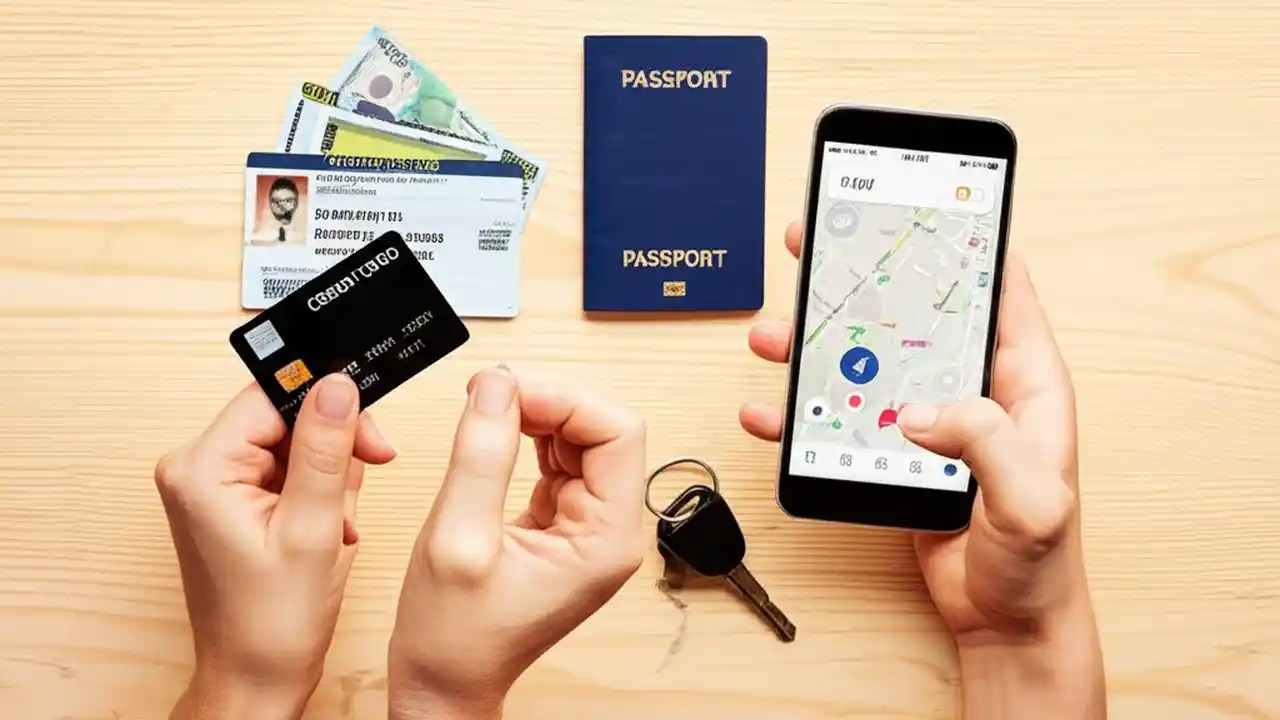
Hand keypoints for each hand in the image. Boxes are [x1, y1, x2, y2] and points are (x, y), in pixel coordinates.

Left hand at [155, 375, 395, 719]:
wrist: (256, 678)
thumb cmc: (272, 624)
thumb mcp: (313, 528)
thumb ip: (327, 450)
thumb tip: (338, 385)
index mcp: (201, 468)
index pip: (274, 397)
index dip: (330, 410)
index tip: (368, 438)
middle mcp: (196, 469)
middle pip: (286, 418)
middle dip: (332, 455)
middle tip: (348, 501)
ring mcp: (212, 485)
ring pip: (295, 444)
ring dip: (328, 480)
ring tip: (332, 528)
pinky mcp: (230, 499)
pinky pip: (288, 469)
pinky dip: (317, 495)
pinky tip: (323, 529)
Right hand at [387, 367, 645, 719]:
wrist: (444, 682)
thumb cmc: (454, 637)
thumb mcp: (458, 537)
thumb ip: (482, 455)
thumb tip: (496, 385)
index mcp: (607, 540)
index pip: (617, 433)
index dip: (565, 399)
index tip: (510, 389)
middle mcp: (609, 531)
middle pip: (601, 430)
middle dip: (549, 402)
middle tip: (491, 394)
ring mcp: (587, 526)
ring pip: (579, 438)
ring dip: (535, 415)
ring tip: (485, 410)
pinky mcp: (561, 522)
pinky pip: (556, 459)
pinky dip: (526, 436)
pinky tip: (493, 434)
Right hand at [740, 222, 1104, 717]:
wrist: (1006, 623)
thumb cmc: (1040, 564)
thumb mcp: (1033, 500)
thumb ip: (986, 442)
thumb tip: (917, 409)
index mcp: (1025, 385)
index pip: (1000, 292)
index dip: (964, 243)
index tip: (919, 205)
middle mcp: (975, 392)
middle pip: (914, 315)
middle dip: (863, 279)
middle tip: (818, 246)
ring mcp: (932, 421)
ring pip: (866, 361)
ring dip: (818, 345)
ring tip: (775, 334)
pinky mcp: (896, 453)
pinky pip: (842, 417)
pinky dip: (802, 413)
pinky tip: (771, 410)